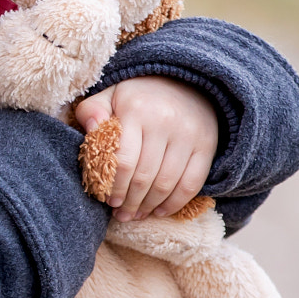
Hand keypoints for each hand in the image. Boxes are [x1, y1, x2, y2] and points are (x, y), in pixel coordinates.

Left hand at [75, 76, 218, 220]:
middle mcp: (165, 121)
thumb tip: (91, 129)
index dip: (114, 187)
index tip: (108, 200)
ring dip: (149, 206)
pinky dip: (175, 203)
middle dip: (130, 202)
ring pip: (167, 184)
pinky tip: (159, 211)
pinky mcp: (207, 146)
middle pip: (144, 176)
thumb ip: (92, 111)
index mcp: (136, 109)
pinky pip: (191, 183)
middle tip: (121, 215)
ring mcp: (189, 134)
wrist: (186, 82)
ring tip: (136, 215)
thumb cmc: (139, 96)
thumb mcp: (110, 94)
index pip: (124, 160)